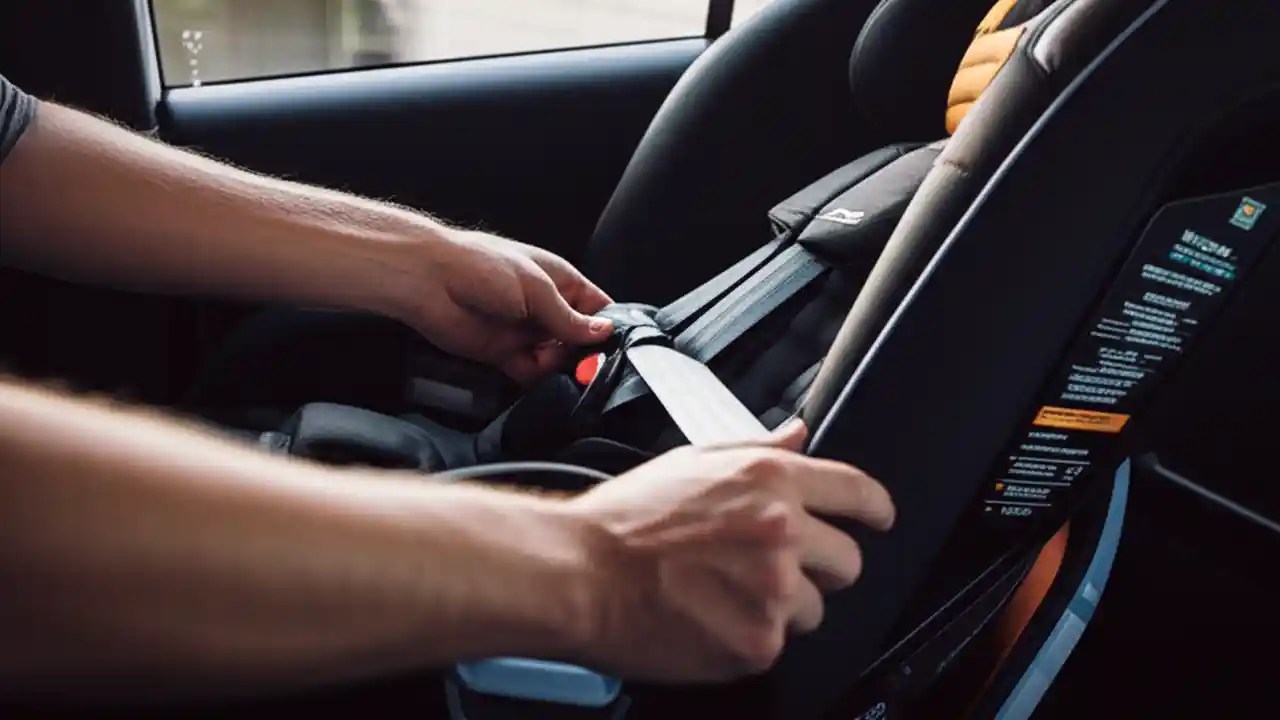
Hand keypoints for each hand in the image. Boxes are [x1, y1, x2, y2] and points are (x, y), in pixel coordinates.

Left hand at [399, 229, 613, 382]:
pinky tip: (547, 384)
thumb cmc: (481, 267)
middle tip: (592, 368)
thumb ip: (569, 317)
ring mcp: (527, 333)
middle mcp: (547, 309)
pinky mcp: (505, 355)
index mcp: (560, 282)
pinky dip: (540, 382)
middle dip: (587, 354)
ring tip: (567, 376)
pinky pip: (531, 374)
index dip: (610, 327)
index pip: (598, 308)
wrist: (428, 281)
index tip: (619, 349)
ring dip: (564, 370)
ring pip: (558, 360)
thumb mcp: (536, 288)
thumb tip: (603, 332)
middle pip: (580, 339)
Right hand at [565, 421, 894, 681]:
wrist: (579, 574)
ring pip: (816, 608)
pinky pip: (778, 643)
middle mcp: (782, 530)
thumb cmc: (624, 520)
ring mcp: (774, 589)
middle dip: (819, 566)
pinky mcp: (759, 641)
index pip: (856, 491)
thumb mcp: (692, 462)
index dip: (876, 508)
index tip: (880, 517)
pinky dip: (750, 638)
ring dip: (783, 606)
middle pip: (849, 559)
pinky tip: (710, 618)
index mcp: (769, 479)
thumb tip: (799, 435)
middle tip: (768, 568)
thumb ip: (757, 448)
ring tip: (725, 594)